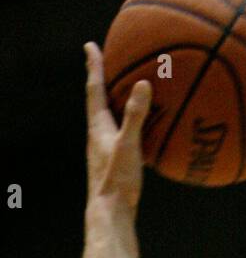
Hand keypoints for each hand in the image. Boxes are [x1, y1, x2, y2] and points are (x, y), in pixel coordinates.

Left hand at [84, 42, 151, 209]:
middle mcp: (97, 135)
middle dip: (100, 79)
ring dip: (111, 101)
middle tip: (104, 62)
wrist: (110, 212)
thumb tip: (142, 84)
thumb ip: (135, 116)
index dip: (94, 66)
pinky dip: (124, 122)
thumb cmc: (117, 180)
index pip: (94, 89)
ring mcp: (103, 149)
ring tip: (119, 91)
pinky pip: (117, 133)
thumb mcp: (128, 145)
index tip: (90, 45)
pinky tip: (135, 129)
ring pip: (105, 117)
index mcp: (98, 126)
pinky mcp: (111, 162)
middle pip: (97, 100)